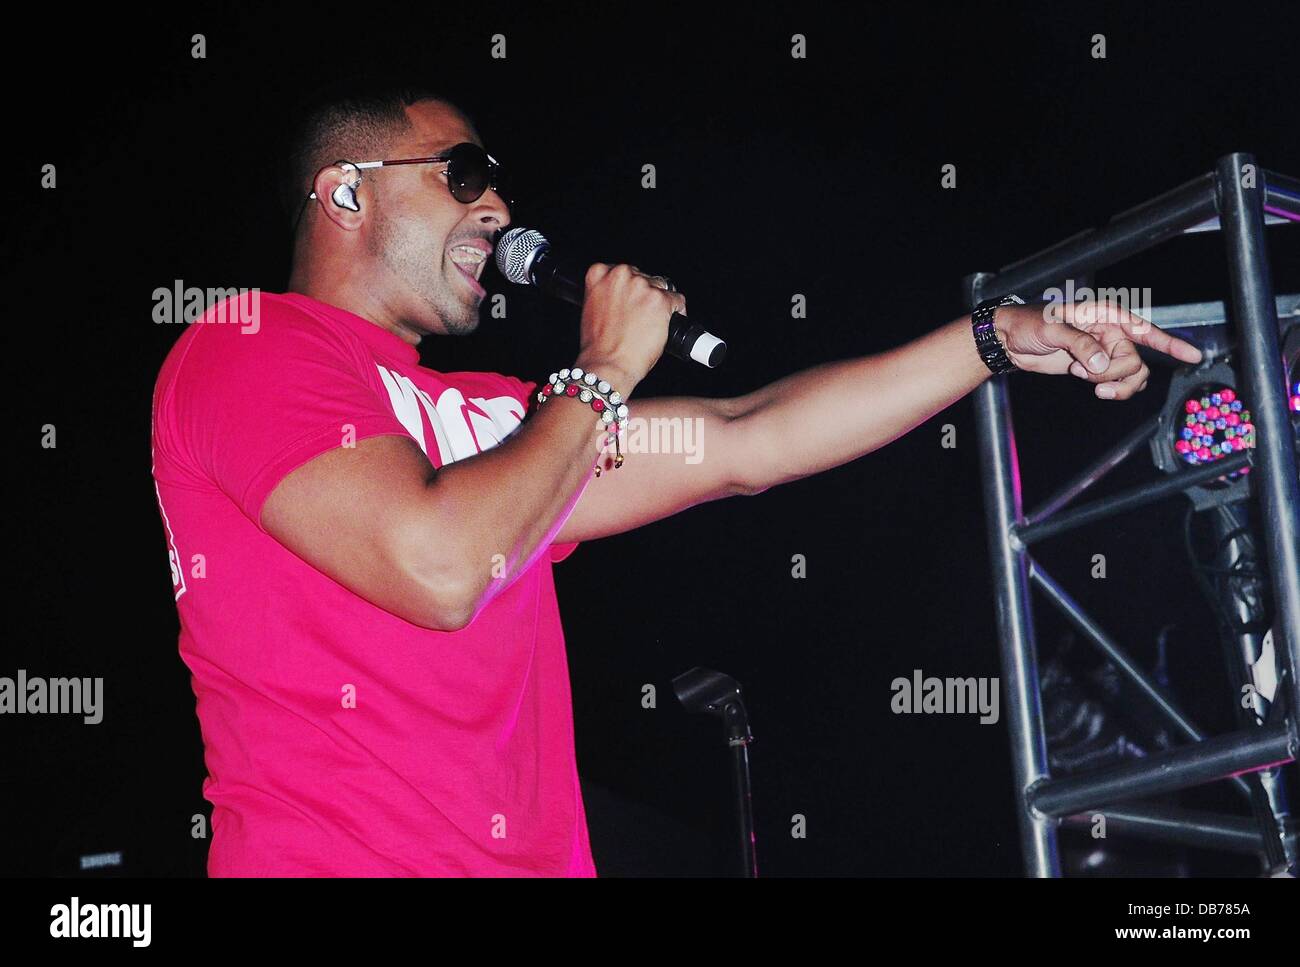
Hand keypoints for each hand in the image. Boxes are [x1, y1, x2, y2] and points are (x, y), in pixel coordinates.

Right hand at [577, 263, 687, 388]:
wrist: (607, 365)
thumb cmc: (598, 345)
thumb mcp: (592, 309)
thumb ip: (607, 295)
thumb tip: (624, 296)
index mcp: (599, 273)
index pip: (624, 271)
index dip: (631, 289)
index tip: (633, 300)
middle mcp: (620, 275)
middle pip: (644, 278)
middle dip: (645, 295)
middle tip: (642, 317)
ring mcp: (642, 287)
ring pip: (661, 288)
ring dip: (660, 304)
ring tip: (652, 324)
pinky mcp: (660, 300)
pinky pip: (678, 300)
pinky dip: (678, 312)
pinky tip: (669, 324)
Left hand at [995, 300, 1203, 399]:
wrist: (1011, 340)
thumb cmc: (1030, 323)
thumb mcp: (1052, 328)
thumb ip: (1080, 344)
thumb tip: (1102, 364)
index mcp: (1106, 316)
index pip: (1145, 329)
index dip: (1170, 342)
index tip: (1193, 355)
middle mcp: (1111, 333)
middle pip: (1135, 361)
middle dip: (1115, 374)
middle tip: (1086, 373)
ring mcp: (1105, 351)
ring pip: (1132, 374)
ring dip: (1115, 384)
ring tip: (1086, 379)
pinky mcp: (1096, 367)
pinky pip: (1119, 382)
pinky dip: (1111, 388)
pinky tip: (1088, 382)